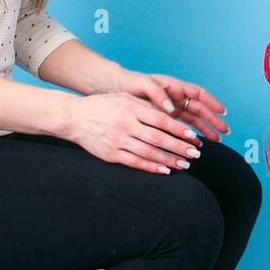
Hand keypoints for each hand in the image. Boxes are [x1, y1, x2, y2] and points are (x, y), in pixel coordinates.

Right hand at [66, 92, 204, 174]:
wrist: (74, 117)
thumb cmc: (104, 105)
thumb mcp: (125, 99)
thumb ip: (146, 106)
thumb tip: (171, 114)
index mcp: (132, 108)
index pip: (161, 120)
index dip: (179, 130)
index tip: (193, 137)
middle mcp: (126, 124)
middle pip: (158, 139)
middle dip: (179, 147)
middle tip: (196, 154)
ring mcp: (118, 141)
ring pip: (148, 153)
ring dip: (169, 160)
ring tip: (184, 164)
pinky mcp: (111, 154)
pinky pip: (135, 162)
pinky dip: (151, 167)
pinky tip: (165, 170)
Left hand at [111, 68, 229, 142]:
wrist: (116, 89)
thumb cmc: (131, 84)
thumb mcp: (143, 85)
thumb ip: (158, 95)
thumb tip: (171, 108)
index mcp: (174, 87)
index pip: (198, 93)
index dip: (212, 102)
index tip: (222, 111)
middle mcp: (176, 97)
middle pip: (199, 109)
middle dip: (212, 119)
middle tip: (225, 131)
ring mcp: (171, 108)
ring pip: (192, 119)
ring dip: (204, 129)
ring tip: (215, 140)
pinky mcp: (164, 118)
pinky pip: (181, 126)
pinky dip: (189, 134)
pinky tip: (196, 142)